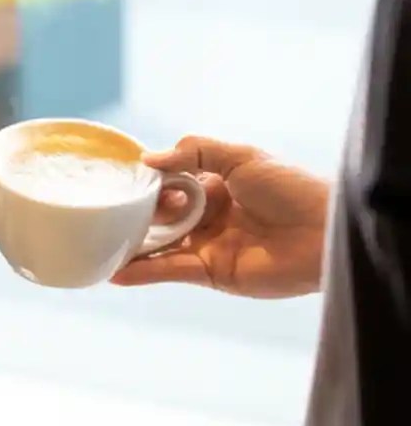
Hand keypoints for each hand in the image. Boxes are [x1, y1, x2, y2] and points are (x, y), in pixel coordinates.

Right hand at [111, 136, 329, 297]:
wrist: (326, 233)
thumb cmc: (292, 188)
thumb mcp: (241, 156)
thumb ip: (194, 153)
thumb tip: (148, 159)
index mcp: (217, 184)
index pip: (171, 181)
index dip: (150, 180)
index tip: (124, 178)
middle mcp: (209, 214)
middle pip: (160, 213)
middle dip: (138, 210)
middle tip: (120, 207)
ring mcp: (208, 244)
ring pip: (160, 244)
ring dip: (131, 245)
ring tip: (99, 242)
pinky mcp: (211, 273)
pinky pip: (170, 271)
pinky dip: (142, 273)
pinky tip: (116, 271)